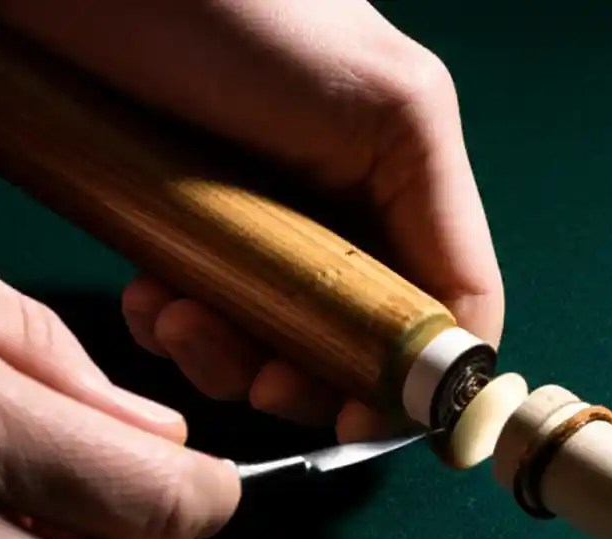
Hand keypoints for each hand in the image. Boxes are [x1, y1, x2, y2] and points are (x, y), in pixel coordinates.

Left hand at [0, 0, 506, 441]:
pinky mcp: (179, 220)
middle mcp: (339, 201)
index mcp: (403, 172)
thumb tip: (467, 351)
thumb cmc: (243, 9)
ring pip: (269, 338)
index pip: (442, 307)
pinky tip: (144, 296)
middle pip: (351, 339)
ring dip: (226, 354)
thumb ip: (442, 224)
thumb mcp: (388, 102)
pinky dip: (173, 326)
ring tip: (174, 316)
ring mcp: (256, 217)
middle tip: (256, 381)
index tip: (355, 424)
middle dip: (303, 374)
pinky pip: (194, 310)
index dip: (412, 379)